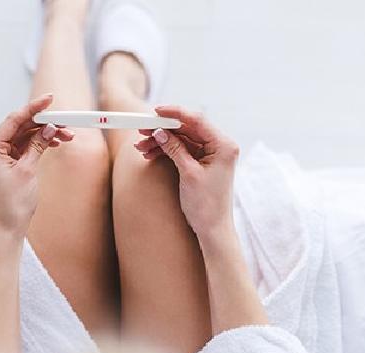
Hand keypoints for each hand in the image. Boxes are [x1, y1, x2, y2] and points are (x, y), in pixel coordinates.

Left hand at [0, 94, 73, 235]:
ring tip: (67, 135)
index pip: (14, 119)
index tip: (50, 98)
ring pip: (26, 136)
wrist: (7, 227)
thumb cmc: (13, 202)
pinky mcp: (8, 163)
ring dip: (46, 134)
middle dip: (44, 123)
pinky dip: (40, 144)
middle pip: (21, 126)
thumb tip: (49, 127)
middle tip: (66, 121)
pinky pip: (26, 146)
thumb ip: (38, 145)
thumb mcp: (28, 170)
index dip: (34, 108)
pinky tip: (57, 142)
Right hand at [135, 105, 238, 239]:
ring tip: (141, 146)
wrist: (212, 229)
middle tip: (142, 130)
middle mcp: (219, 146)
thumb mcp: (188, 173)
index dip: (175, 113)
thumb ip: (175, 149)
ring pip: (182, 139)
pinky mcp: (202, 162)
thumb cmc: (206, 204)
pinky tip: (149, 153)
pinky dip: (166, 150)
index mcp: (223, 145)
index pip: (197, 120)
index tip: (156, 111)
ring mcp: (210, 154)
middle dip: (163, 129)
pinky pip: (181, 150)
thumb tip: (160, 132)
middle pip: (187, 128)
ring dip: (160, 141)